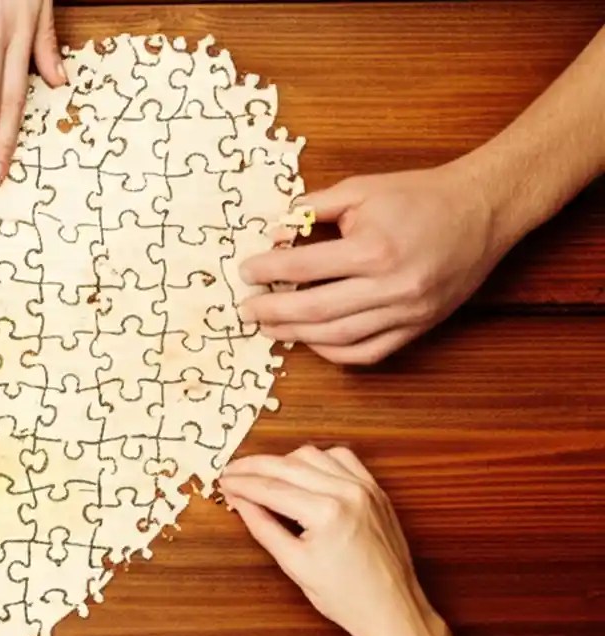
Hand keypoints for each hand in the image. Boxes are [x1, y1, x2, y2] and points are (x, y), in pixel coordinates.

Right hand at [219, 446, 430, 635]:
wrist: (392, 610)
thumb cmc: (346, 597)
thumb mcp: (294, 565)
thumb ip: (263, 527)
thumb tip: (239, 501)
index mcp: (326, 513)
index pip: (270, 489)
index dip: (241, 483)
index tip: (223, 481)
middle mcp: (347, 492)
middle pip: (287, 465)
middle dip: (254, 466)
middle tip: (232, 471)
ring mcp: (365, 488)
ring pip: (312, 455)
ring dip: (283, 461)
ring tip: (263, 473)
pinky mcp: (376, 490)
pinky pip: (342, 458)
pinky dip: (318, 459)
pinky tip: (302, 471)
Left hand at [238, 160, 509, 364]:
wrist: (483, 209)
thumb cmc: (420, 195)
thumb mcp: (361, 189)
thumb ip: (313, 209)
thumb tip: (274, 231)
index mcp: (372, 249)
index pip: (302, 268)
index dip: (267, 271)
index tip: (246, 272)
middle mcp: (389, 287)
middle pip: (314, 310)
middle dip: (273, 312)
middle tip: (247, 309)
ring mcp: (406, 312)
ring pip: (339, 337)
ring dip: (297, 336)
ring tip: (271, 328)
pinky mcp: (419, 326)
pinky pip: (370, 352)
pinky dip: (337, 352)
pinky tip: (313, 341)